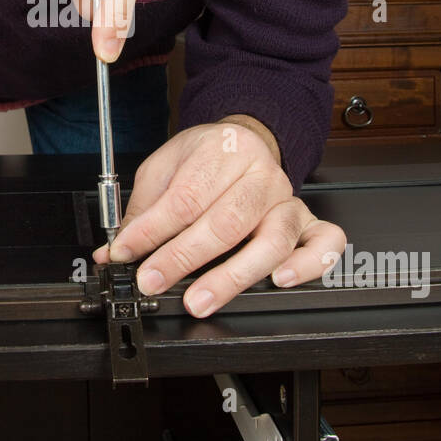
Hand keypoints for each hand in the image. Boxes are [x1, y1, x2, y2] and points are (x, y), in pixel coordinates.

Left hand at [92, 117, 345, 317]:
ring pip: (272, 239)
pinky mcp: (307, 222)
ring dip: (234, 275)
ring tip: (201, 299)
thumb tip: (115, 250)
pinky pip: (325, 242)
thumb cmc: (205, 158)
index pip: (185, 196)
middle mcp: (260, 176)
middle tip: (153, 282)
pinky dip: (309, 264)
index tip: (125, 253)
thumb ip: (141, 208)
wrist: (245, 141)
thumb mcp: (165, 168)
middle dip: (183, 258)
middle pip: (225, 222)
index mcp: (223, 152)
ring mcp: (287, 200)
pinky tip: (281, 280)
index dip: (151, 231)